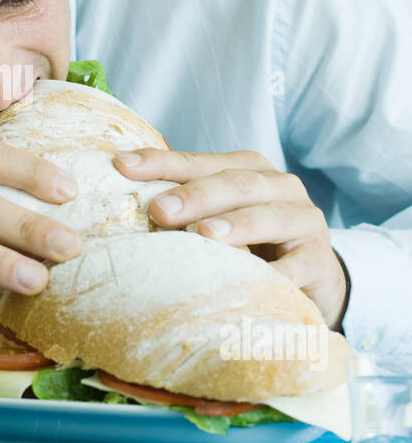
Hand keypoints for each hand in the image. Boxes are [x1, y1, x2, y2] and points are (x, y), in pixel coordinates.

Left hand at [112, 148, 350, 329]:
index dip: (161, 163)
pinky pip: (298, 266)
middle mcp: (279, 187)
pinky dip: (278, 274)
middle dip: (195, 195)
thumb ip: (183, 209)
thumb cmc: (252, 243)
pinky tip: (257, 280)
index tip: (122, 166)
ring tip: (205, 235)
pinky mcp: (319, 259)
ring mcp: (304, 221)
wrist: (314, 275)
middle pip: (236, 184)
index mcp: (248, 170)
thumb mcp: (219, 218)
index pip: (200, 162)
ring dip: (237, 225)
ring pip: (271, 216)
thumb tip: (122, 207)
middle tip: (159, 209)